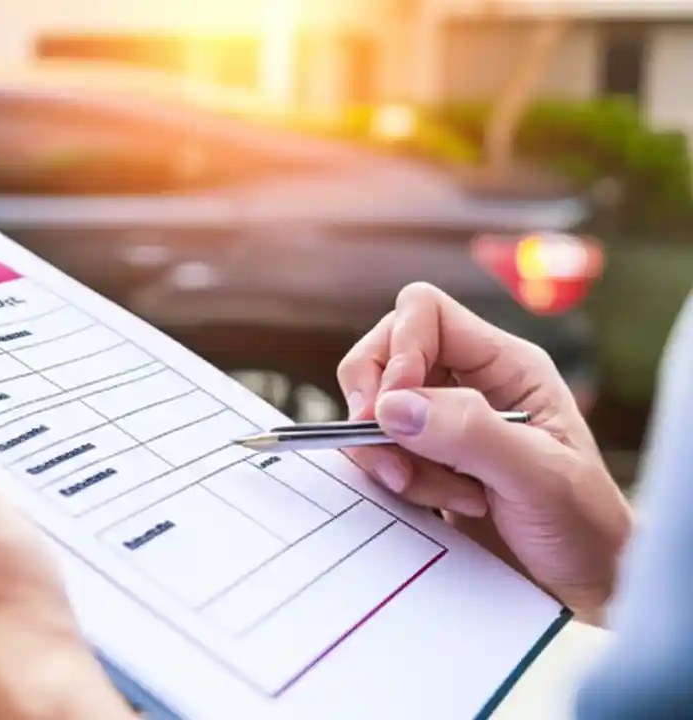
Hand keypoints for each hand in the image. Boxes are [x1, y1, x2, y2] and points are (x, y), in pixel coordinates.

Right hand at [337, 283, 631, 623]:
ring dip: (390, 456)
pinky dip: (390, 483)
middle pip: (382, 355)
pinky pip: (372, 454)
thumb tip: (393, 405)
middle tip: (397, 460)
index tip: (392, 407)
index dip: (398, 349)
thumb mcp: (539, 476)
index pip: (424, 313)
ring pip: (371, 411)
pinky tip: (440, 508)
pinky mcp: (417, 464)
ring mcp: (436, 426)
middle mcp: (465, 386)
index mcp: (504, 365)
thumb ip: (470, 433)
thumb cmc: (583, 528)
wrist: (581, 587)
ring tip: (447, 495)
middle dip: (377, 407)